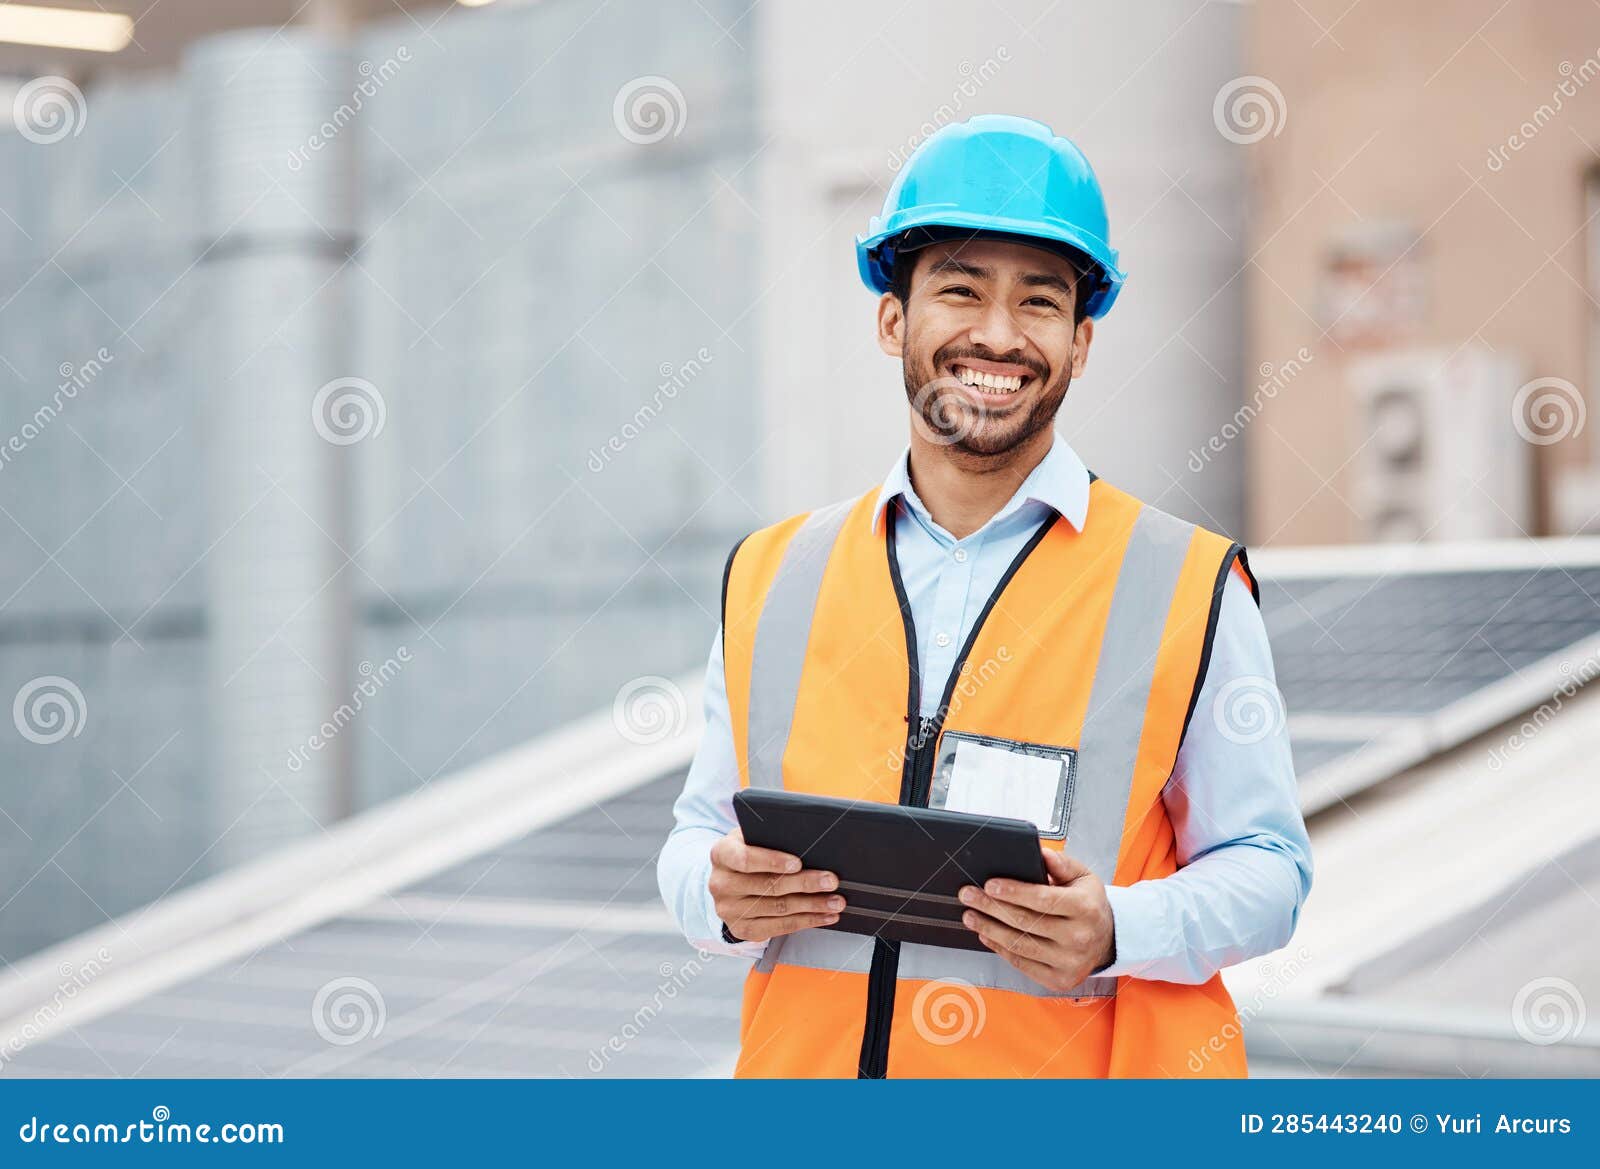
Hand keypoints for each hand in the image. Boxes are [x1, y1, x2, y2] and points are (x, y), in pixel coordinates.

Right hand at [709, 827, 843, 942]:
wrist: (729, 879)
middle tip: (831, 881)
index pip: (746, 859)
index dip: (772, 861)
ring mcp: (729, 910)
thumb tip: (809, 840)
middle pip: (768, 886)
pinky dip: (805, 922)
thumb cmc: (749, 851)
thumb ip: (771, 836)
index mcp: (722, 854)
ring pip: (777, 909)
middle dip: (805, 884)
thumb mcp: (752, 837)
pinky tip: (824, 916)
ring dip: (812, 906)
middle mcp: (721, 884)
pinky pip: (778, 928)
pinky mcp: (741, 929)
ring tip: (836, 901)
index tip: (798, 863)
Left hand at [958, 847, 1114, 990]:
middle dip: (990, 907)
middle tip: (969, 895)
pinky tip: (986, 935)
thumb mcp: (1084, 877)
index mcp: (1085, 908)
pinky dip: (999, 948)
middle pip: (1025, 922)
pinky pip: (1021, 964)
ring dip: (988, 928)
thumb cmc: (1089, 905)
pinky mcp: (1059, 979)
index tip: (989, 885)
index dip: (1013, 892)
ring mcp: (1069, 962)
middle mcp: (1079, 937)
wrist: (1107, 940)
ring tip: (971, 915)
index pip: (1043, 899)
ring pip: (1019, 944)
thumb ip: (1062, 863)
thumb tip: (1042, 853)